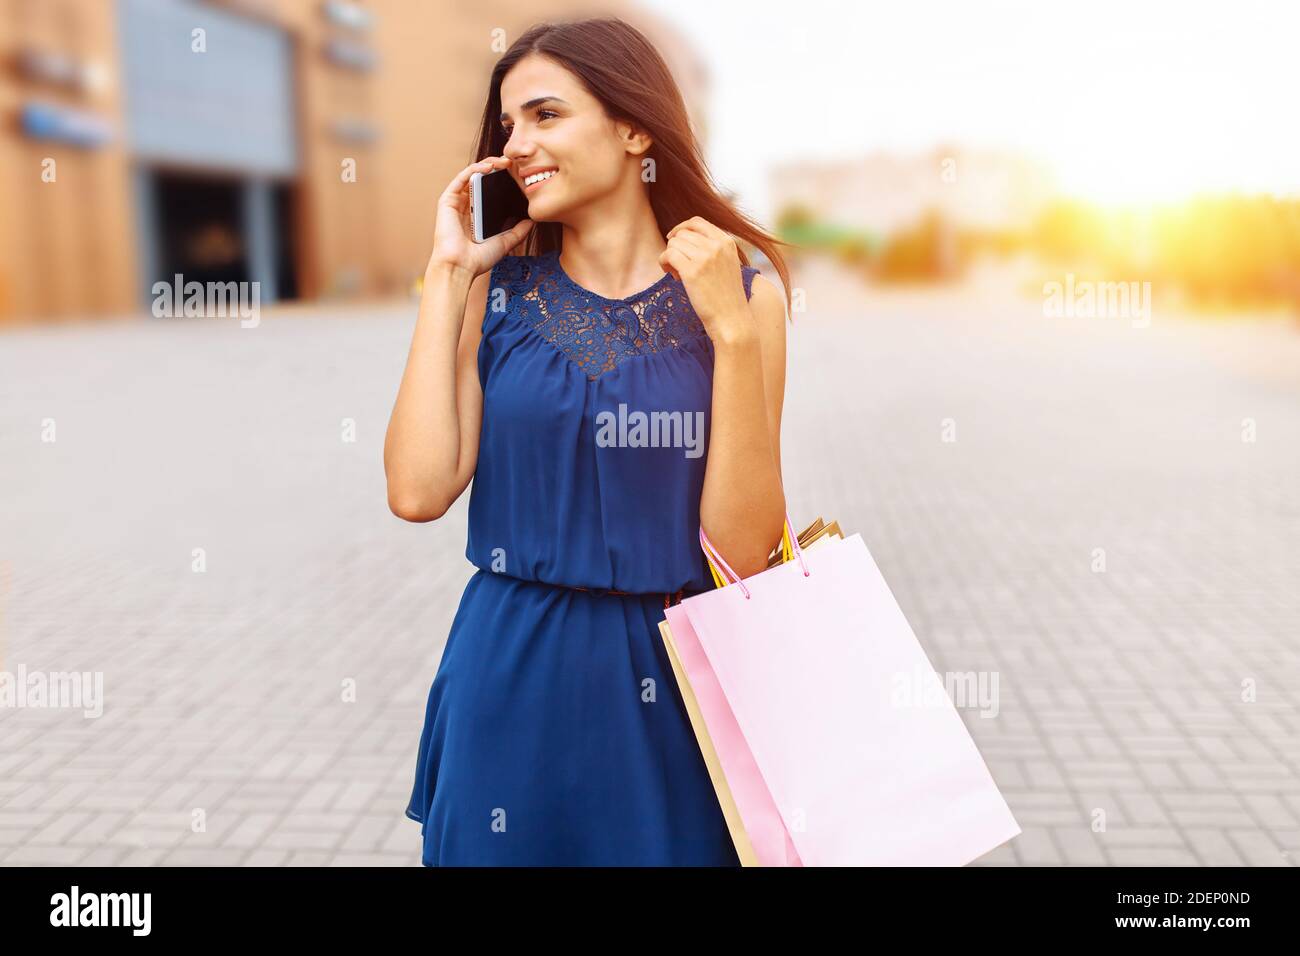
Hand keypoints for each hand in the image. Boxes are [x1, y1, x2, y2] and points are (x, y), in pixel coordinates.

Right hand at [427, 156, 532, 279]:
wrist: (460, 267)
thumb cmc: (478, 259)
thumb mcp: (505, 243)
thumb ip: (518, 232)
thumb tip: (532, 222)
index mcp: (477, 215)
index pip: (490, 191)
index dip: (503, 180)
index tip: (519, 175)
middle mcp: (466, 206)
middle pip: (482, 180)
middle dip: (497, 169)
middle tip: (513, 163)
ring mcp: (456, 202)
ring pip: (472, 175)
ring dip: (488, 164)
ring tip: (504, 161)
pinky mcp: (447, 200)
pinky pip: (461, 179)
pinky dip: (474, 170)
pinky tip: (488, 167)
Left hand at [660, 217, 751, 342]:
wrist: (732, 320)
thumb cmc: (726, 297)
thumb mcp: (727, 264)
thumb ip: (713, 249)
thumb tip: (684, 237)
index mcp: (727, 242)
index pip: (697, 222)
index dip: (681, 228)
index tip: (674, 239)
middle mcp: (717, 246)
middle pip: (682, 234)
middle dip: (676, 247)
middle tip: (679, 266)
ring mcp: (705, 257)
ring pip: (673, 243)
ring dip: (670, 256)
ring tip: (677, 273)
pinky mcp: (692, 271)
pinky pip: (668, 255)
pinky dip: (664, 263)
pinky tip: (673, 276)